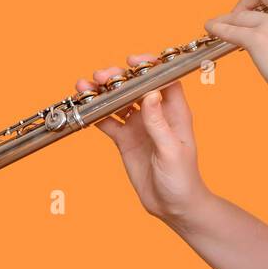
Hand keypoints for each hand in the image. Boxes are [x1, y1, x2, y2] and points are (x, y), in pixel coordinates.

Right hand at [74, 54, 210, 224]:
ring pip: (119, 101)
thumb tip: (151, 93)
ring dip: (103, 93)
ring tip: (86, 87)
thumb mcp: (171, 150)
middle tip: (100, 76)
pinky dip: (96, 113)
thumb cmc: (183, 179)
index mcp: (175, 113)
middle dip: (117, 78)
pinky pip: (109, 121)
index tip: (132, 62)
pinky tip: (84, 108)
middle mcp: (157, 115)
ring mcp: (139, 126)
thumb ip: (159, 123)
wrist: (174, 206)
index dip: (149, 66)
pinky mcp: (125, 140)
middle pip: (135, 86)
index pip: (164, 79)